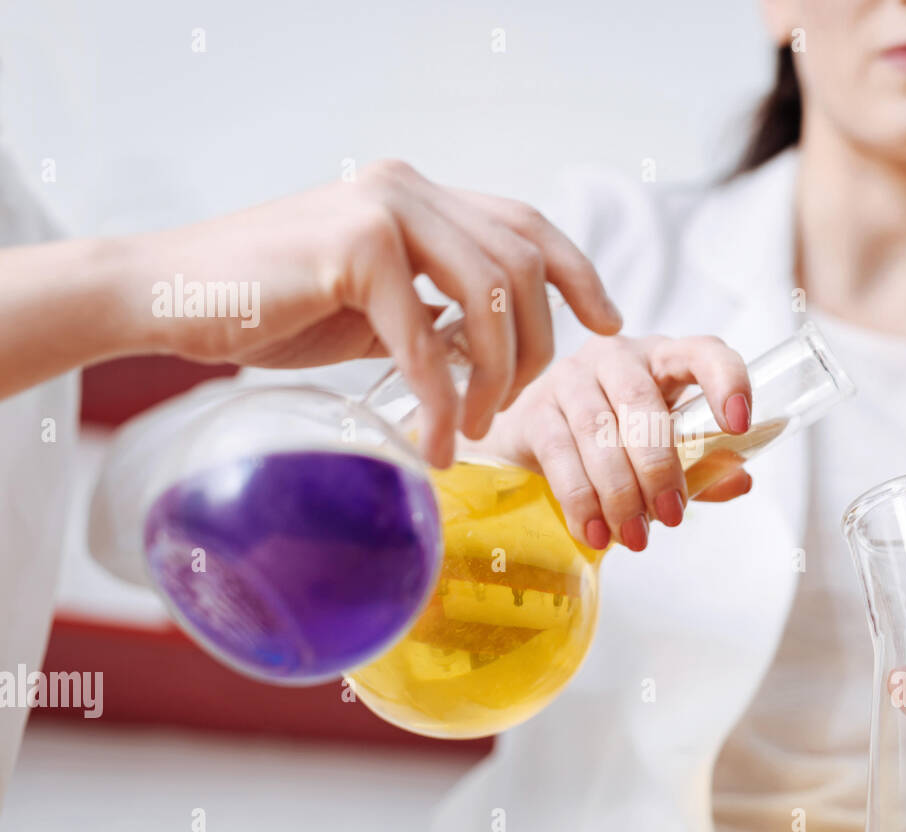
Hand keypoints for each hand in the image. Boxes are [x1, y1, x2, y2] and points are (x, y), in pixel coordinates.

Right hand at [131, 160, 621, 464]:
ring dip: (496, 376)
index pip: (526, 223)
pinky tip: (437, 440)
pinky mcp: (354, 247)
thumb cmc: (271, 306)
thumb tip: (493, 349)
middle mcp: (409, 188)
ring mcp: (383, 208)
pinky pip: (424, 336)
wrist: (169, 295)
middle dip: (537, 347)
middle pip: (523, 265)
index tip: (607, 323)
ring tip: (475, 427)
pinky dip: (440, 398)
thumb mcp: (373, 307)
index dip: (578, 273)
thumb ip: (433, 311)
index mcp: (419, 195)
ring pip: (490, 296)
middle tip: (513, 408)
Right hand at [465, 334, 754, 550]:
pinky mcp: (534, 409)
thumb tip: (739, 481)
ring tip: (634, 536)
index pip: (702, 353)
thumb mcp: (665, 450)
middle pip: (640, 401)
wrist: (535, 443)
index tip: (738, 424)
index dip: (725, 381)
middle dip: (658, 466)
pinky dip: (580, 499)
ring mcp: (570, 378)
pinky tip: (594, 531)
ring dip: (619, 491)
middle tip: (671, 516)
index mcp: (663, 359)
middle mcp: (616, 357)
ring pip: (597, 431)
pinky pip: (560, 453)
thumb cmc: (614, 440)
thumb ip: (703, 466)